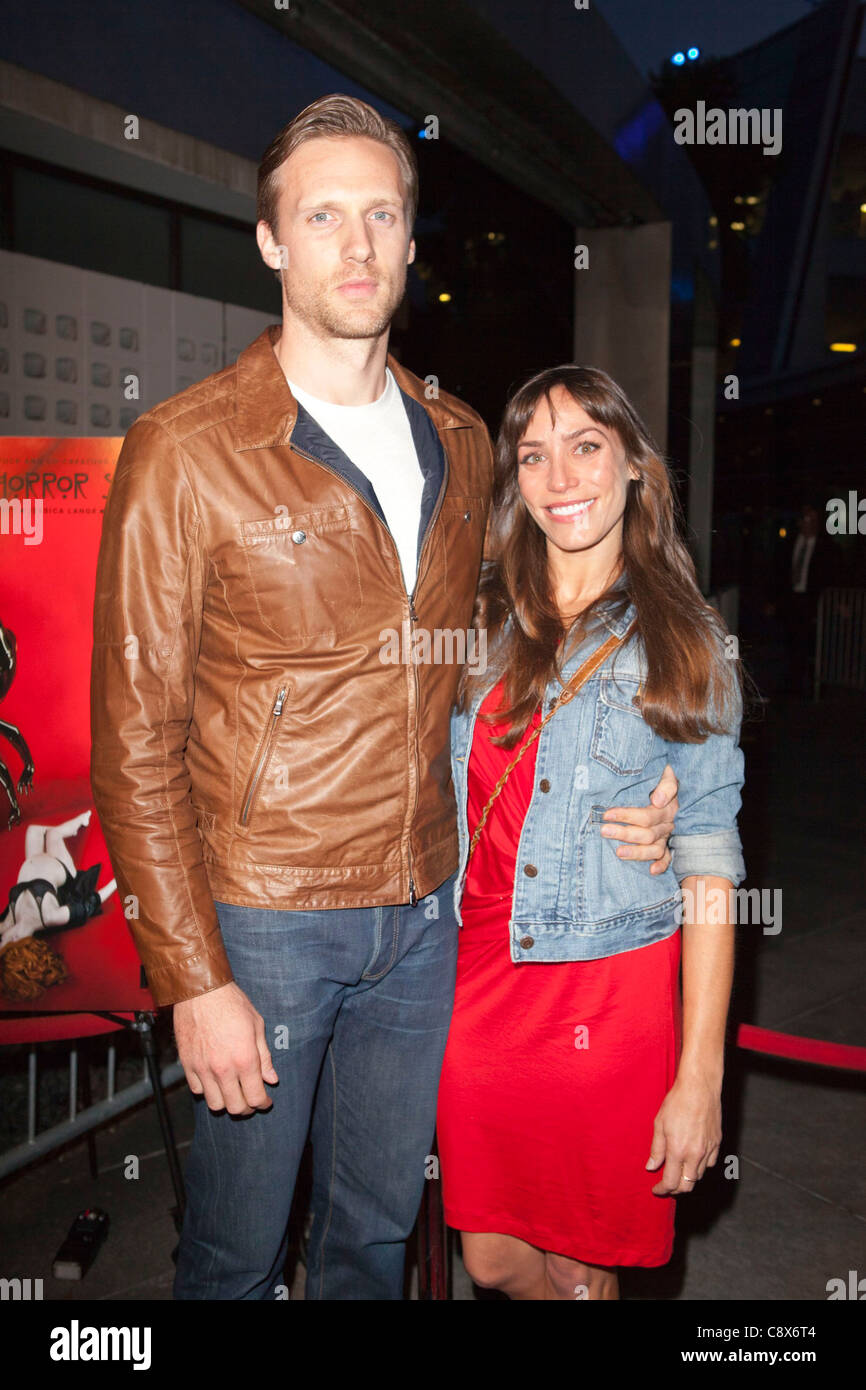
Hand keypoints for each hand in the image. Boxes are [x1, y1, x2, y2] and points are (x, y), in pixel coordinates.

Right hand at [173, 981, 277, 1114]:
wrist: (200, 991)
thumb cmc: (231, 1003)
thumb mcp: (257, 1025)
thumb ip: (264, 1056)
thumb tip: (271, 1078)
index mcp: (245, 1059)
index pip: (256, 1097)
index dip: (263, 1103)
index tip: (265, 1101)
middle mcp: (223, 1069)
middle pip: (236, 1107)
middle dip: (247, 1107)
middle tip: (250, 1100)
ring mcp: (203, 1069)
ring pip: (215, 1104)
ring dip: (226, 1102)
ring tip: (232, 1092)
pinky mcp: (187, 1065)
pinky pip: (197, 1090)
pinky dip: (207, 1090)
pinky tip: (214, 1080)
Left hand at [601, 763, 677, 873]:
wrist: (671, 785)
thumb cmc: (662, 777)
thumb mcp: (668, 774)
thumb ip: (667, 785)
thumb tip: (657, 800)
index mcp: (667, 808)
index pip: (647, 816)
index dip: (627, 816)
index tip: (607, 814)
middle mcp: (667, 824)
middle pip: (647, 834)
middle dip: (624, 833)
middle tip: (604, 831)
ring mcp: (666, 836)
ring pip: (653, 849)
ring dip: (636, 852)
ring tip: (618, 853)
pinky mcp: (666, 845)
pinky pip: (667, 858)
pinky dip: (661, 865)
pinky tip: (652, 871)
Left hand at [646, 1069, 721, 1195]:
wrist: (700, 1087)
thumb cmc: (677, 1102)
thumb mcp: (659, 1124)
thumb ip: (656, 1149)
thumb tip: (651, 1167)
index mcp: (678, 1150)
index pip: (671, 1182)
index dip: (662, 1189)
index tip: (656, 1189)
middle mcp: (695, 1154)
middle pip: (687, 1185)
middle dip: (675, 1189)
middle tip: (666, 1185)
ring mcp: (708, 1149)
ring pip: (698, 1176)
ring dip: (687, 1179)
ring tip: (678, 1172)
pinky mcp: (717, 1143)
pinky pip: (710, 1164)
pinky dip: (700, 1167)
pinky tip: (692, 1161)